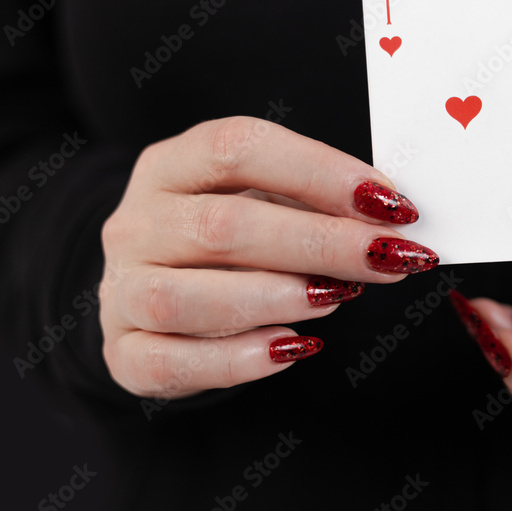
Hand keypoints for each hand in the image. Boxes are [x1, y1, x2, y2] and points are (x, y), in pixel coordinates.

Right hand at [99, 116, 437, 398]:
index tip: (387, 200)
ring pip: (181, 298)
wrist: (157, 290)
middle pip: (222, 227)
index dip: (318, 171)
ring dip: (274, 298)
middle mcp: (136, 223)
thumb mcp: (264, 199)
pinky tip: (292, 347)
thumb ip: (315, 202)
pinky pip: (168, 362)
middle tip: (387, 256)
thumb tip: (390, 217)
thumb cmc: (229, 239)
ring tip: (336, 298)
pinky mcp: (125, 353)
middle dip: (320, 242)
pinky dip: (237, 360)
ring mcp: (121, 290)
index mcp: (171, 165)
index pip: (237, 148)